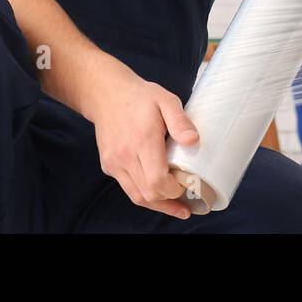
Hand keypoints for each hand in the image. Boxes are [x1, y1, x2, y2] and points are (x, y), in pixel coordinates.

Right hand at [83, 54, 199, 219]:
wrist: (107, 94)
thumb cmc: (140, 96)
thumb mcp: (166, 100)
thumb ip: (180, 121)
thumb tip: (194, 141)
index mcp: (142, 140)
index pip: (157, 179)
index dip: (173, 190)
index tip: (187, 186)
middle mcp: (125, 156)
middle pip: (148, 193)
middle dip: (169, 202)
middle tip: (186, 204)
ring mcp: (114, 162)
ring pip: (136, 196)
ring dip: (157, 204)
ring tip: (175, 207)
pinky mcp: (109, 165)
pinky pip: (128, 187)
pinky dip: (144, 194)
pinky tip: (157, 192)